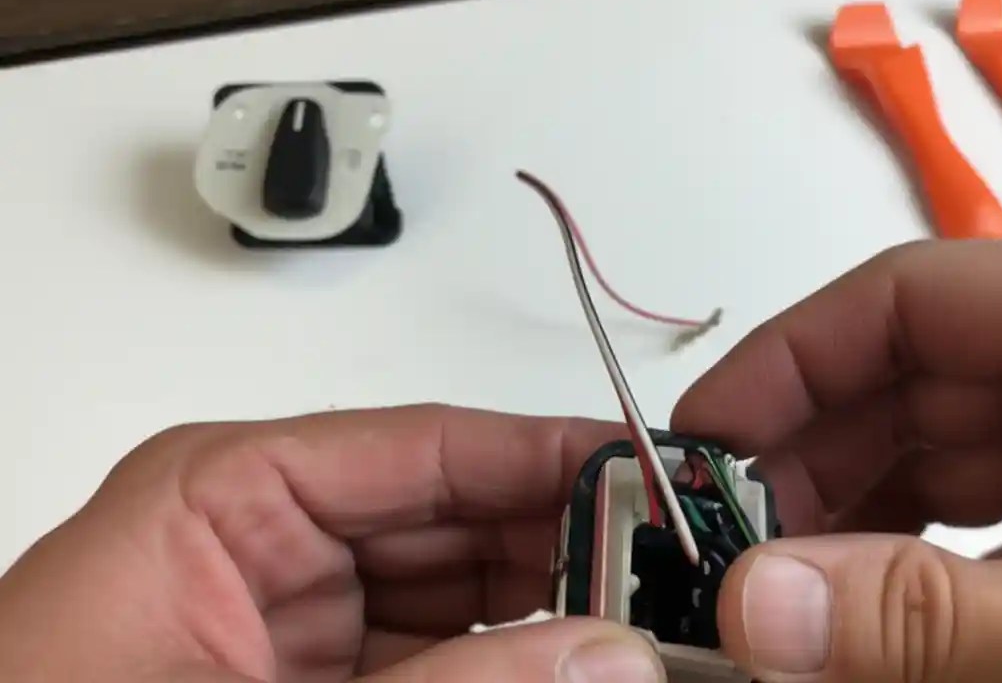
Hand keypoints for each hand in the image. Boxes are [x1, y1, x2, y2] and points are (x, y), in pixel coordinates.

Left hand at [0, 406, 663, 682]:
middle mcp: (272, 542)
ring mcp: (299, 623)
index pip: (426, 445)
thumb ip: (451, 682)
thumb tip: (602, 655)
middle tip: (667, 577)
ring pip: (464, 595)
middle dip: (567, 547)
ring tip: (642, 629)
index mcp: (231, 494)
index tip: (648, 475)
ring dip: (551, 615)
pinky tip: (575, 666)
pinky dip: (510, 665)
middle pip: (459, 517)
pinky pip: (439, 655)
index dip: (547, 455)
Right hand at [675, 239, 1001, 682]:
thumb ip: (936, 621)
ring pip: (932, 470)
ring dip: (848, 536)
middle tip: (721, 557)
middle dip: (807, 472)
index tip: (698, 449)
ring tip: (775, 608)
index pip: (908, 301)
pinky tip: (862, 637)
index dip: (786, 367)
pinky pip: (979, 540)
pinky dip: (911, 587)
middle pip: (905, 389)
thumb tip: (755, 605)